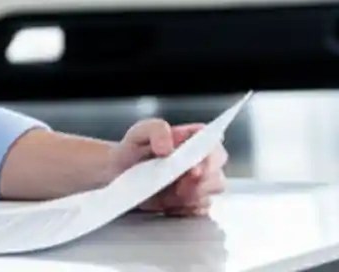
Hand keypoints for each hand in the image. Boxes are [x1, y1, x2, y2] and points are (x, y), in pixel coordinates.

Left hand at [106, 119, 227, 216]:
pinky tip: (171, 206)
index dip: (209, 157)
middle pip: (217, 171)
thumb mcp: (139, 132)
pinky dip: (188, 209)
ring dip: (195, 195)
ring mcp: (199, 182)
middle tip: (180, 187)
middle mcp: (201, 159)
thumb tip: (168, 147)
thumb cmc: (134, 149)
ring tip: (173, 195)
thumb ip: (155, 129)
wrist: (120, 174)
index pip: (213, 142)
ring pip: (212, 191)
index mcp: (193, 138)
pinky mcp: (193, 202)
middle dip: (203, 182)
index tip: (194, 169)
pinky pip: (202, 209)